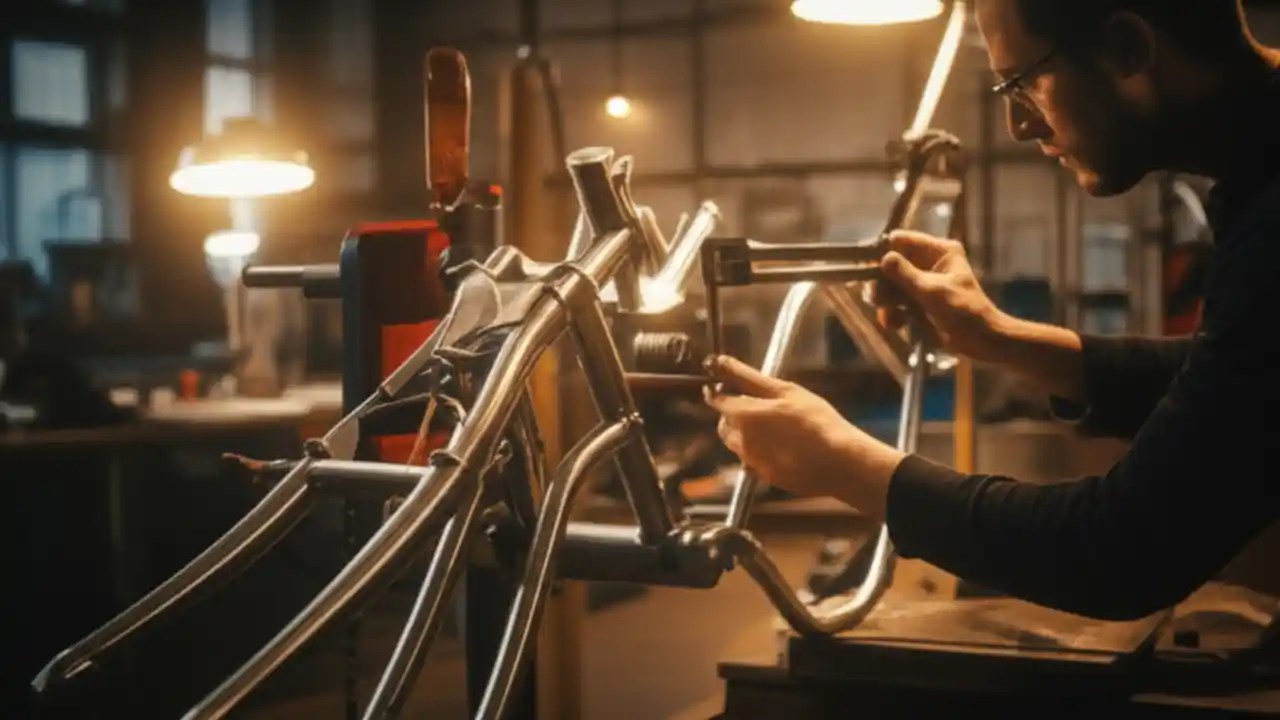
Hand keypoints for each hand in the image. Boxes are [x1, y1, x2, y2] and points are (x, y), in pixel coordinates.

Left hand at [702, 356, 902, 520]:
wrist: (839, 463)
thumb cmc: (814, 420)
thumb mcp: (784, 390)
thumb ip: (748, 377)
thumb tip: (720, 361)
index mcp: (742, 416)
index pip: (716, 400)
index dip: (719, 390)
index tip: (726, 385)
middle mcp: (740, 442)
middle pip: (724, 424)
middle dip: (733, 413)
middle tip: (757, 405)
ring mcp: (751, 462)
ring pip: (737, 444)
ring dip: (745, 433)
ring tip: (772, 425)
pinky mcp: (765, 477)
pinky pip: (752, 460)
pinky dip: (759, 451)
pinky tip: (783, 446)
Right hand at [871, 230, 1009, 363]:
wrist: (982, 343)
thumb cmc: (965, 312)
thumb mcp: (934, 291)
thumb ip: (906, 275)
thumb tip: (884, 258)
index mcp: (938, 252)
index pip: (902, 241)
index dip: (883, 252)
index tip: (868, 269)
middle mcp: (927, 264)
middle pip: (890, 264)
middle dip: (881, 282)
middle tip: (877, 298)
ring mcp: (920, 285)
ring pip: (888, 286)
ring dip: (885, 301)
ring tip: (889, 315)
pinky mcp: (915, 304)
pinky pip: (893, 305)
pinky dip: (892, 314)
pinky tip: (897, 324)